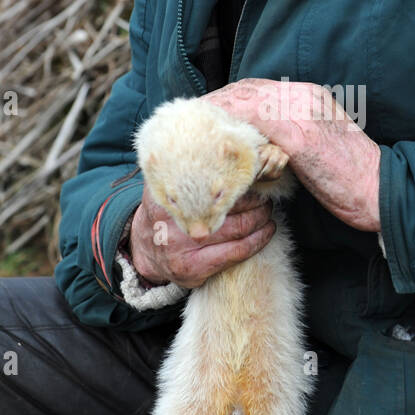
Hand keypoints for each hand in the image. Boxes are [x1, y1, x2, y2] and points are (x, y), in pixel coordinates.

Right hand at [128, 182, 275, 288]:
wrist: (146, 251)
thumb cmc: (167, 211)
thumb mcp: (167, 186)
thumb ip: (186, 168)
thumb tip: (224, 144)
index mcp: (165, 196)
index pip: (208, 183)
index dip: (236, 178)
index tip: (253, 172)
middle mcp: (172, 222)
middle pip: (225, 206)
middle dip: (254, 199)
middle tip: (267, 193)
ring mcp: (181, 248)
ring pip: (236, 230)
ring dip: (260, 218)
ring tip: (268, 210)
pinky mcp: (193, 270)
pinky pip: (236, 253)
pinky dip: (258, 240)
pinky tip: (267, 230)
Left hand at [201, 79, 381, 233]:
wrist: (380, 192)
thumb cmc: (347, 178)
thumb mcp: (314, 148)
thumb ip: (285, 138)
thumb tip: (253, 147)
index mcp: (309, 95)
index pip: (255, 88)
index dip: (226, 99)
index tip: (203, 114)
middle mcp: (304, 95)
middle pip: (245, 90)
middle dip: (213, 103)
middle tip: (188, 120)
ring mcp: (302, 112)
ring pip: (245, 103)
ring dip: (215, 114)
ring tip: (190, 129)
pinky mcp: (301, 135)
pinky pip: (254, 125)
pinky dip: (229, 130)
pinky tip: (211, 142)